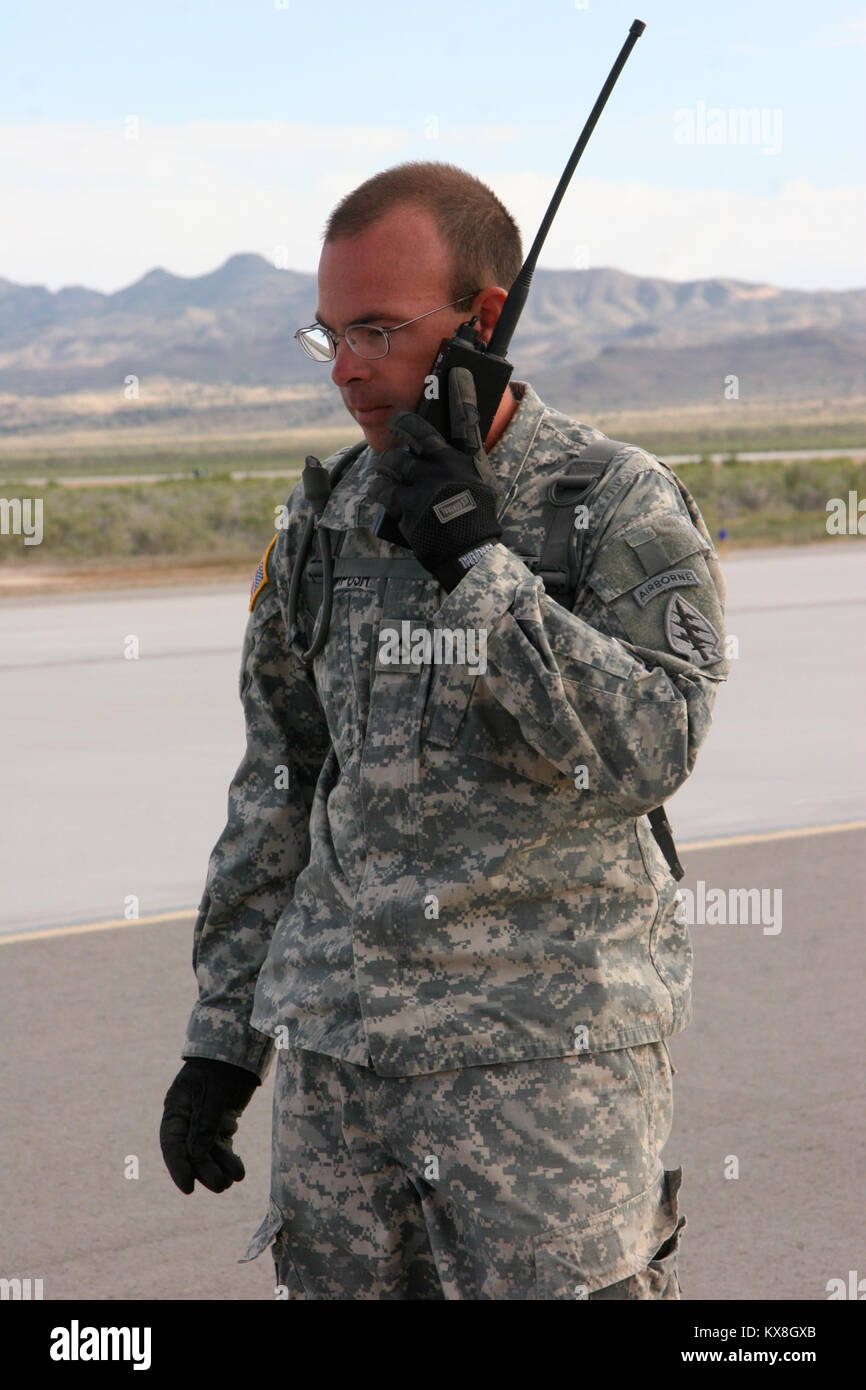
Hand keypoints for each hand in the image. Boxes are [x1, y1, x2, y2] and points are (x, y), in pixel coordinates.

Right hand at [159, 1057, 258, 1194]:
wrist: (239, 1052)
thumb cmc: (221, 1066)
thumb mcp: (213, 1091)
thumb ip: (205, 1121)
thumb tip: (196, 1155)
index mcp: (176, 1108)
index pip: (172, 1143)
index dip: (178, 1167)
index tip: (188, 1188)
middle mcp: (186, 1119)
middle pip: (191, 1152)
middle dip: (204, 1171)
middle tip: (221, 1186)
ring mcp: (203, 1123)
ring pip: (207, 1153)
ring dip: (218, 1168)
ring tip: (232, 1180)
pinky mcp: (220, 1125)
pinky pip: (221, 1148)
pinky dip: (228, 1160)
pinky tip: (238, 1172)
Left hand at [367, 368, 502, 591]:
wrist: (470, 554)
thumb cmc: (477, 524)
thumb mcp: (482, 489)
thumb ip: (466, 467)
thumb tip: (451, 457)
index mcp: (467, 462)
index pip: (466, 422)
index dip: (462, 394)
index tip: (458, 372)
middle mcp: (446, 466)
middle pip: (417, 432)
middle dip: (401, 423)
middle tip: (394, 422)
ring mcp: (426, 484)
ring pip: (394, 462)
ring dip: (387, 468)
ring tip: (387, 476)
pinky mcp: (409, 505)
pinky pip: (383, 490)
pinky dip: (379, 492)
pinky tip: (380, 495)